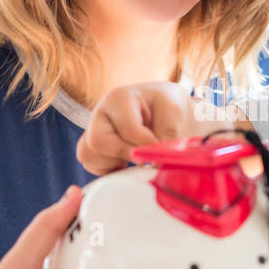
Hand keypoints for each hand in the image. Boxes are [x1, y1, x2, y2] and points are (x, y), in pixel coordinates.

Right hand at [76, 82, 234, 173]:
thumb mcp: (178, 113)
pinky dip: (109, 171)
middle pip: (98, 142)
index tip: (161, 150)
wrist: (173, 117)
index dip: (146, 144)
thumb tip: (164, 156)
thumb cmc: (175, 109)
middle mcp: (101, 112)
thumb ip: (171, 132)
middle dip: (126, 154)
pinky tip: (128, 166)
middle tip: (148, 157)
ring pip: (90, 155)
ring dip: (116, 163)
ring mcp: (94, 131)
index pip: (126, 128)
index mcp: (120, 97)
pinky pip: (92, 167)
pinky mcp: (94, 150)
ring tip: (138, 159)